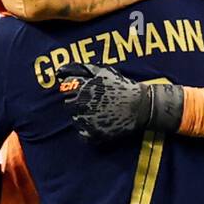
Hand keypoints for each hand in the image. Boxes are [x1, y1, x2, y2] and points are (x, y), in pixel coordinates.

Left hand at [57, 62, 183, 143]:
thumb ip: (84, 68)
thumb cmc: (122, 86)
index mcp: (84, 88)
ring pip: (75, 120)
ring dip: (82, 117)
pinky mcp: (95, 133)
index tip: (82, 92)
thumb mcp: (104, 72)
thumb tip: (63, 70)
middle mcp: (83, 104)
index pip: (66, 89)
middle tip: (92, 104)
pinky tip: (98, 124)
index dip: (72, 90)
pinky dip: (87, 131)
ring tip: (98, 113)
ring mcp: (88, 120)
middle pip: (69, 105)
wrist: (140, 105)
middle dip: (77, 104)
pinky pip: (83, 134)